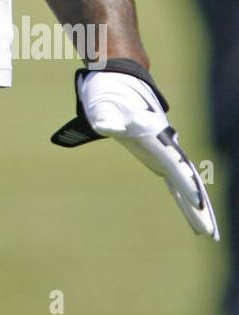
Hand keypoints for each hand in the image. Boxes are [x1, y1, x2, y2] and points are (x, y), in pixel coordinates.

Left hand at [52, 61, 218, 240]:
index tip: (197, 200)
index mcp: (154, 137)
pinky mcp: (159, 158)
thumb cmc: (109, 93)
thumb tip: (103, 124)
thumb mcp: (103, 104)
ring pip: (186, 184)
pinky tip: (193, 220)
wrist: (118, 80)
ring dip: (197, 208)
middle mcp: (165, 146)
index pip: (173, 163)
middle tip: (211, 232)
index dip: (184, 181)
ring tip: (209, 234)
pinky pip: (176, 183)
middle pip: (187, 180)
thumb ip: (105, 116)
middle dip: (199, 206)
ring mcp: (164, 153)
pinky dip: (185, 200)